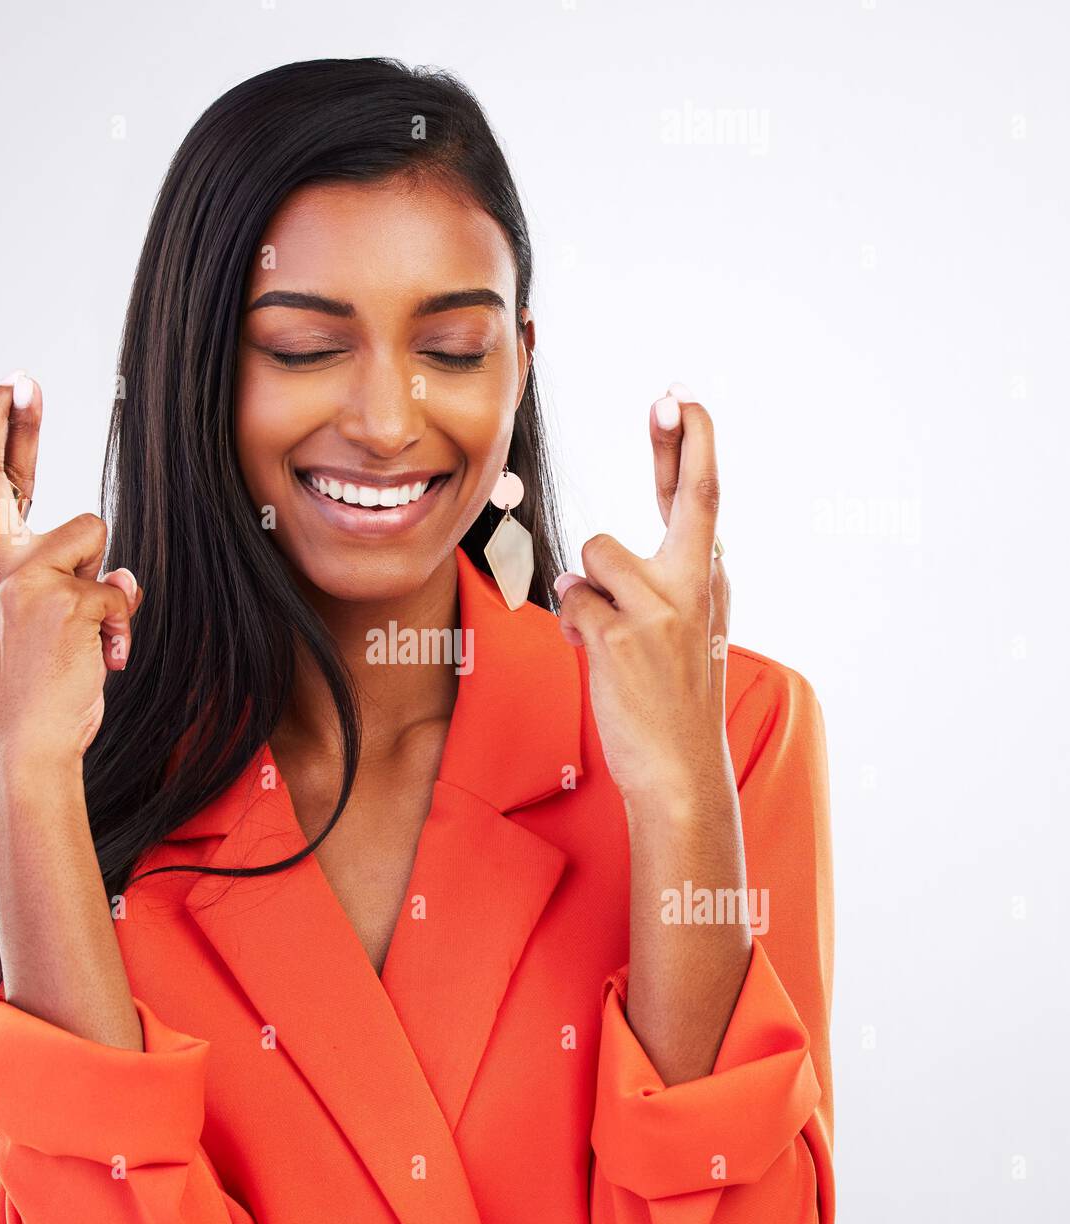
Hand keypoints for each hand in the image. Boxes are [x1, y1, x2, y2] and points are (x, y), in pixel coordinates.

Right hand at [0, 372, 143, 768]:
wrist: (28, 745)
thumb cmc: (43, 689)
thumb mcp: (49, 626)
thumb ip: (77, 584)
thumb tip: (123, 575)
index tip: (9, 389)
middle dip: (10, 422)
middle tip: (22, 378)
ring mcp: (26, 581)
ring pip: (95, 536)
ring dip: (108, 585)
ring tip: (92, 639)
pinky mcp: (62, 600)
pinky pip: (119, 590)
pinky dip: (121, 626)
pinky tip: (102, 660)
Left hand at [555, 384, 731, 807]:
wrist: (679, 769)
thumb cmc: (672, 702)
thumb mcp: (684, 637)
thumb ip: (648, 588)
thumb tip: (584, 564)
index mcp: (710, 583)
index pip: (703, 500)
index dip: (693, 445)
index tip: (681, 400)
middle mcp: (697, 585)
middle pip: (692, 495)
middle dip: (683, 439)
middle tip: (670, 395)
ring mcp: (661, 607)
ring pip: (595, 553)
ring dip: (586, 590)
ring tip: (609, 638)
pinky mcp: (621, 632)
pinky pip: (571, 598)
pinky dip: (573, 626)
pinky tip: (599, 659)